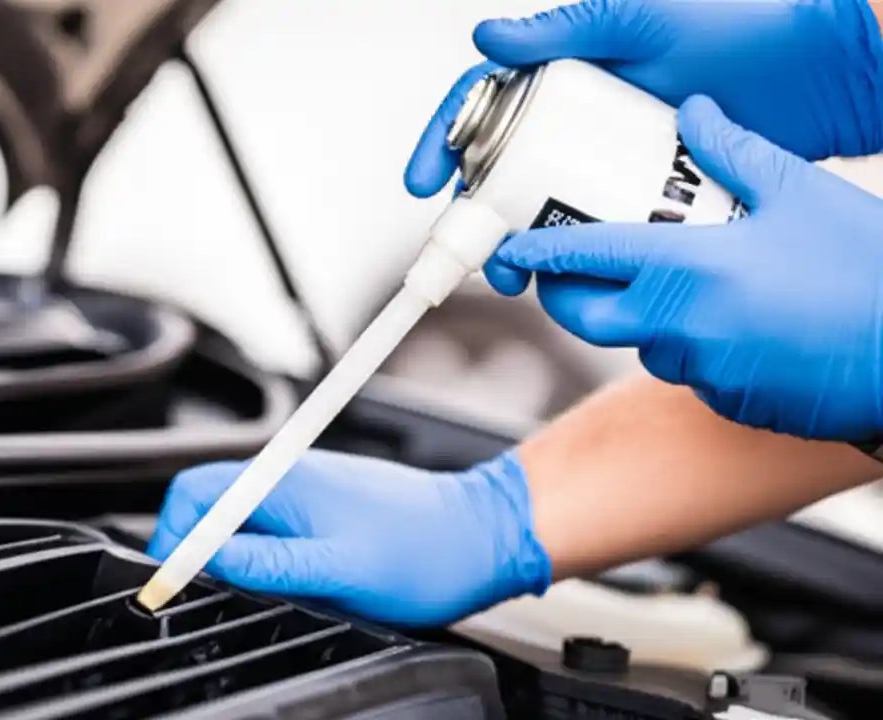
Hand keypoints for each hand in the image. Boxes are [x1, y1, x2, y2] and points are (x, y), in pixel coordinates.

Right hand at [146, 450, 550, 626]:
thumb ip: (268, 563)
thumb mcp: (339, 569)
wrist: (484, 534)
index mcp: (282, 483)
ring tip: (254, 590)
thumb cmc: (426, 551)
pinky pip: (271, 528)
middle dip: (199, 550)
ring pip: (239, 519)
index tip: (180, 584)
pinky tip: (288, 580)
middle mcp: (288, 479)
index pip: (191, 495)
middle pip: (209, 506)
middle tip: (211, 594)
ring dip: (232, 554)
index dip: (174, 541)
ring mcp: (307, 492)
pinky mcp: (324, 509)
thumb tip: (206, 559)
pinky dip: (263, 555)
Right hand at [404, 0, 882, 294]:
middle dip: (474, 215)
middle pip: (500, 167)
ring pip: (541, 203)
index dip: (442, 142)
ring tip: (517, 274)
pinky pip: (592, 222)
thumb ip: (566, 27)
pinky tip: (566, 273)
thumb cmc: (736, 20)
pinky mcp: (640, 187)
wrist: (815, 63)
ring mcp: (606, 153)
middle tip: (477, 250)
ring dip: (516, 242)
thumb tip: (488, 39)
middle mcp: (575, 112)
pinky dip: (572, 251)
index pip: (482, 104)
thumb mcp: (641, 18)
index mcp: (561, 67)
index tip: (425, 183)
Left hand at [496, 96, 882, 440]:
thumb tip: (692, 112)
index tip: (512, 249)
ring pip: (639, 343)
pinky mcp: (727, 400)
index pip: (583, 260)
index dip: (537, 253)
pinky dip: (693, 344)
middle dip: (567, 296)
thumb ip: (733, 153)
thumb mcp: (799, 192)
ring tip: (683, 279)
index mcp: (684, 268)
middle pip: (586, 319)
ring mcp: (701, 370)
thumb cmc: (865, 269)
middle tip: (573, 270)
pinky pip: (688, 369)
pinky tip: (734, 318)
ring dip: (641, 317)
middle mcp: (678, 326)